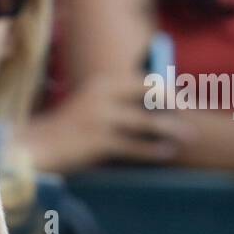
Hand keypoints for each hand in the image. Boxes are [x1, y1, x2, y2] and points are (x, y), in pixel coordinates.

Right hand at [23, 74, 192, 173]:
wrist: (39, 147)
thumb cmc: (69, 130)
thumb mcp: (91, 106)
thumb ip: (117, 103)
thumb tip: (151, 109)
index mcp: (104, 83)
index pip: (144, 79)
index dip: (168, 87)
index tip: (186, 96)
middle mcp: (104, 95)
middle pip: (150, 94)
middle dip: (176, 102)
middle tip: (195, 112)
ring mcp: (101, 118)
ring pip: (145, 121)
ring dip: (170, 128)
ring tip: (188, 135)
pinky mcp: (98, 142)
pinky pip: (133, 146)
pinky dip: (152, 150)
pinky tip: (167, 153)